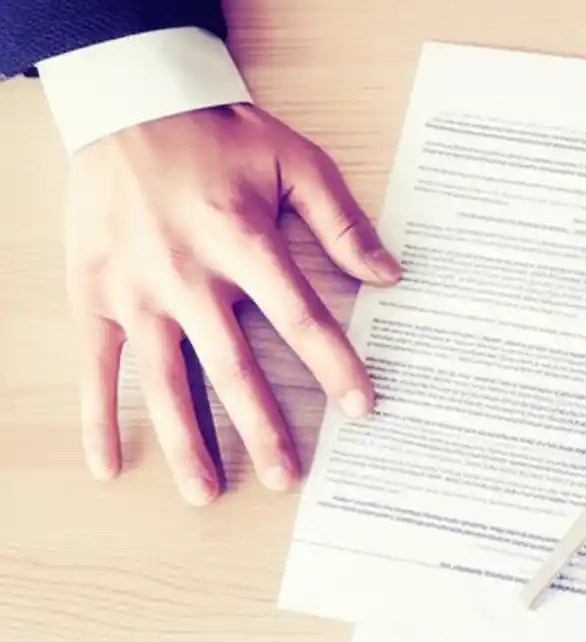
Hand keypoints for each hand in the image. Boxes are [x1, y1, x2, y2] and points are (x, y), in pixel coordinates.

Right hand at [66, 105, 401, 504]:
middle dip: (262, 427)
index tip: (361, 408)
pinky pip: (96, 367)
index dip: (334, 367)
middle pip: (232, 367)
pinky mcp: (96, 296)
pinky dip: (99, 419)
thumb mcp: (295, 160)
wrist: (129, 104)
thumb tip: (389, 273)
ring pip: (165, 382)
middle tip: (287, 477)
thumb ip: (341, 221)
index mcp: (244, 242)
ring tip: (209, 492)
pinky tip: (110, 466)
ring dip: (188, 441)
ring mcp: (137, 291)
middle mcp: (188, 276)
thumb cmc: (219, 134)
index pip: (300, 319)